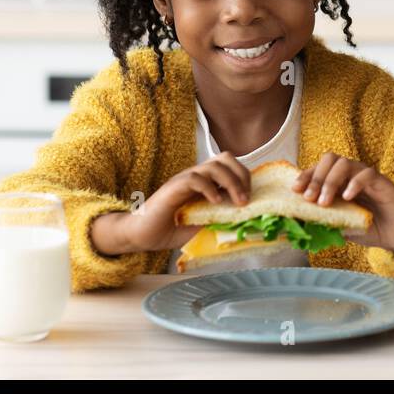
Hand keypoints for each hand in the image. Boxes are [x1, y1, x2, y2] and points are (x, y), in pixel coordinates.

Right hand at [122, 154, 252, 252]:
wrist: (141, 235)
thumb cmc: (171, 230)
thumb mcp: (203, 226)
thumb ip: (221, 220)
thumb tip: (245, 222)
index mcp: (206, 182)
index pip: (231, 166)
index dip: (244, 177)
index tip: (251, 198)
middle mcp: (196, 176)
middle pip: (225, 158)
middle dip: (241, 175)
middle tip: (246, 199)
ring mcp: (184, 180)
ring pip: (213, 165)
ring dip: (231, 182)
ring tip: (237, 202)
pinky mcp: (173, 188)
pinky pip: (194, 178)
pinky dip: (209, 188)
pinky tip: (215, 202)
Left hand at [292, 152, 393, 256]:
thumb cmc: (367, 229)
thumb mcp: (341, 226)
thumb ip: (324, 222)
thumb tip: (300, 221)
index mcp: (339, 182)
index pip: (319, 168)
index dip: (305, 176)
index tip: (295, 190)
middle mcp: (351, 175)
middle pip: (330, 159)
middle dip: (316, 177)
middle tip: (310, 198)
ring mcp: (367, 177)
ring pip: (346, 163)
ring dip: (331, 181)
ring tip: (325, 202)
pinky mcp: (383, 182)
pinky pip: (367, 174)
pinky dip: (355, 183)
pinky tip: (348, 197)